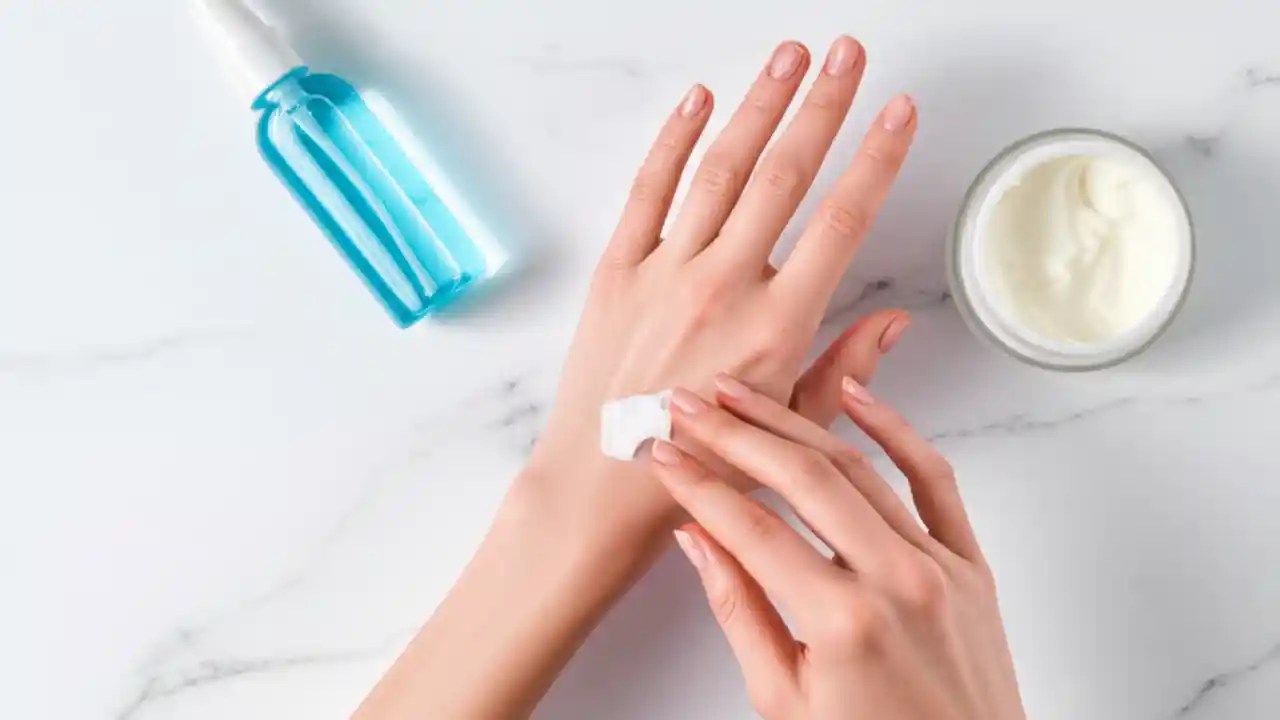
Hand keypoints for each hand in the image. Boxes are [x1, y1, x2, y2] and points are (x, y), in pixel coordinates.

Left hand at [527, 36, 917, 526]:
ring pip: (720, 171)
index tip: (899, 112)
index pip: (841, 222)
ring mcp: (665, 275)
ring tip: (790, 56)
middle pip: (784, 176)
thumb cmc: (701, 466)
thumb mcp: (789, 428)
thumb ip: (844, 368)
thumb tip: (892, 320)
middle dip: (823, 106)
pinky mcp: (617, 274)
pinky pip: (647, 193)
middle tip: (849, 52)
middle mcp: (723, 289)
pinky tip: (698, 100)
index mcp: (777, 327)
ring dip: (758, 106)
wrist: (600, 488)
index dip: (876, 160)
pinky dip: (672, 142)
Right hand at [651, 376, 1024, 719]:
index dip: (698, 484)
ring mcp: (940, 565)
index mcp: (842, 624)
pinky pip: (935, 478)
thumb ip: (740, 611)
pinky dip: (896, 429)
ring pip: (857, 467)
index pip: (751, 528)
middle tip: (690, 406)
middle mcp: (897, 582)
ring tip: (743, 396)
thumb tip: (698, 539)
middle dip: (735, 434)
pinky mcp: (971, 563)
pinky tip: (855, 394)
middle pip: (801, 479)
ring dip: (793, 422)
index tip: (664, 455)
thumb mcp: (784, 700)